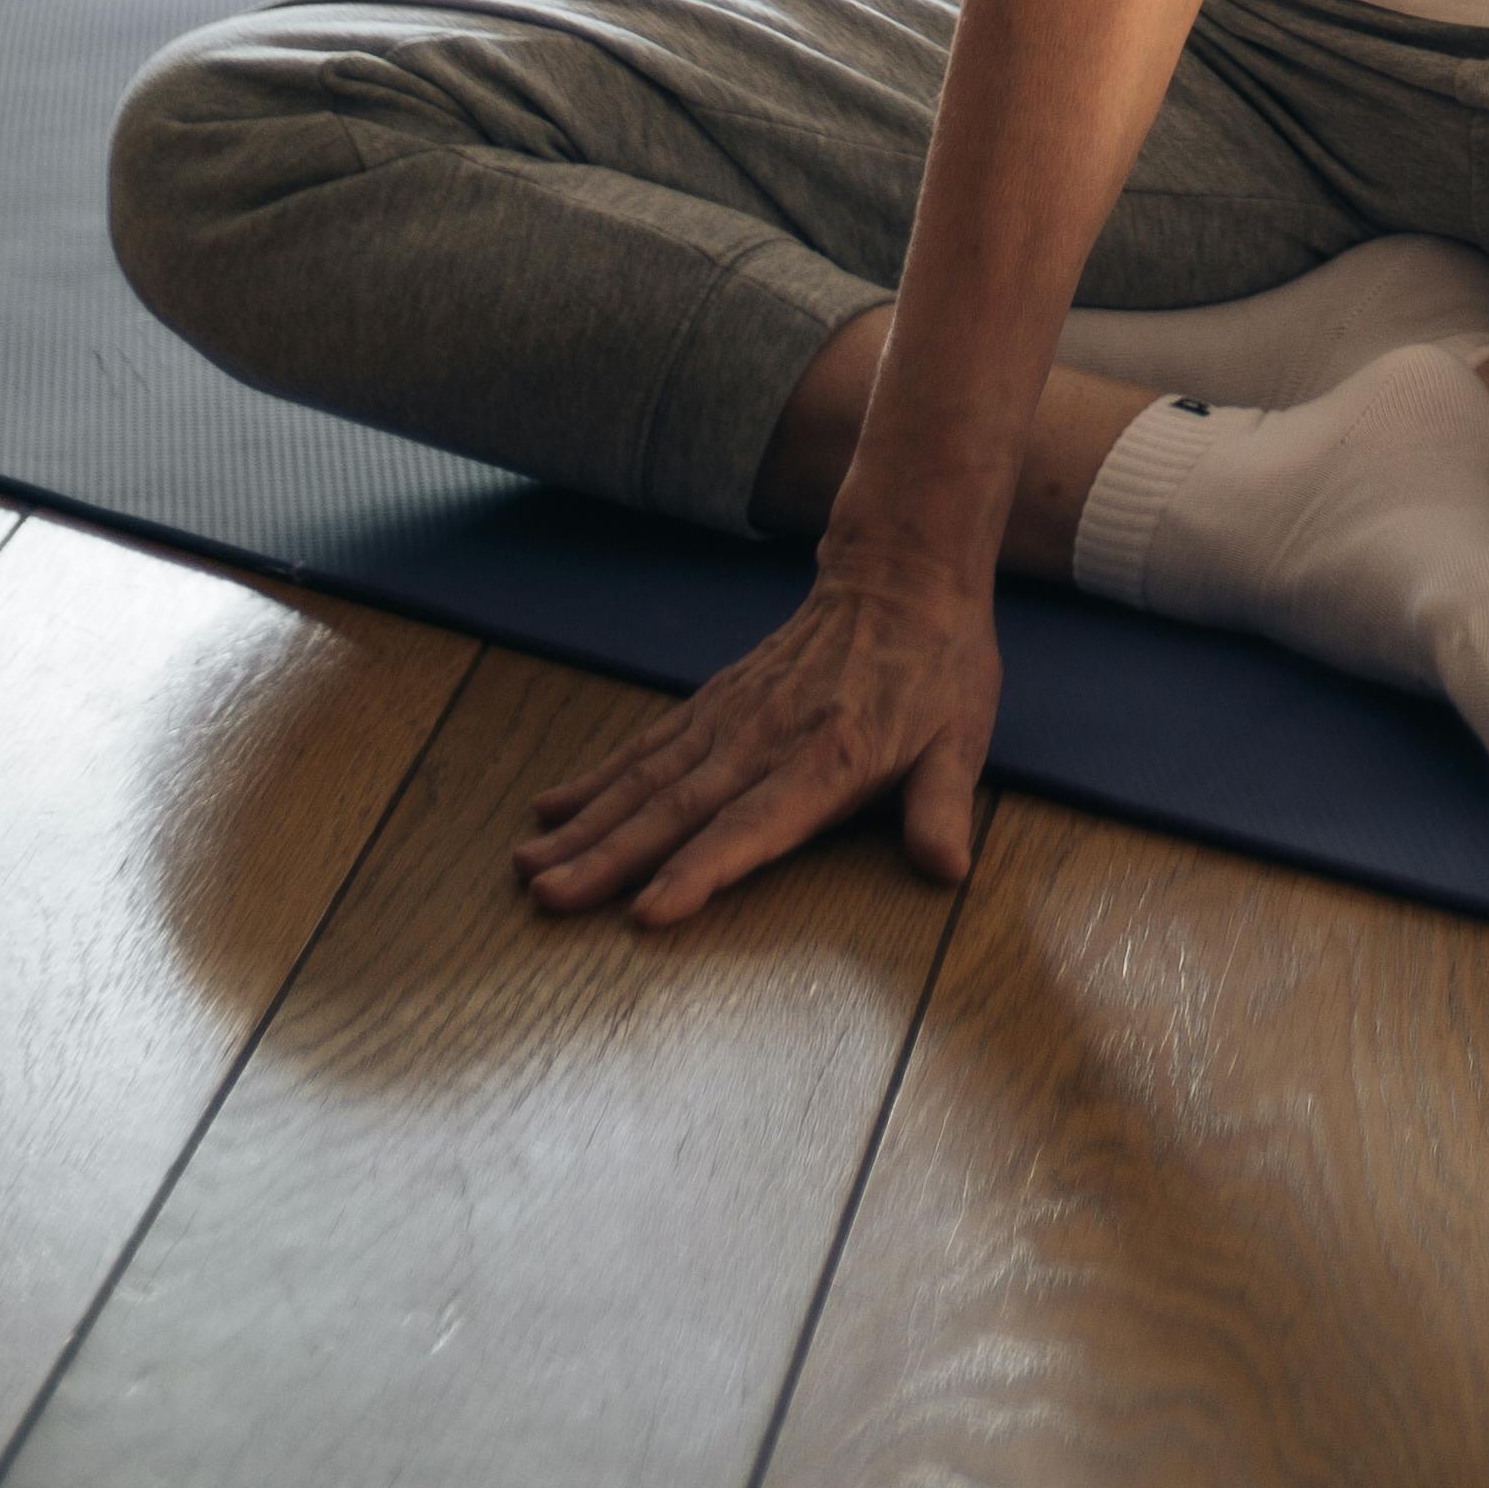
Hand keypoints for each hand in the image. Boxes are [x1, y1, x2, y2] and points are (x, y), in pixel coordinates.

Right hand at [517, 562, 1002, 929]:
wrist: (901, 574)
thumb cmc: (936, 668)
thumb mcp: (961, 739)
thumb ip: (942, 807)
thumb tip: (948, 868)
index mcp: (827, 760)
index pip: (755, 826)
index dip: (702, 871)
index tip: (648, 913)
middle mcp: (765, 740)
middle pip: (678, 810)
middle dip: (610, 859)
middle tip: (548, 898)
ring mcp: (731, 718)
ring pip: (647, 779)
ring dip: (586, 825)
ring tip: (528, 864)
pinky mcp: (715, 702)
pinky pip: (648, 746)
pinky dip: (597, 779)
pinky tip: (552, 809)